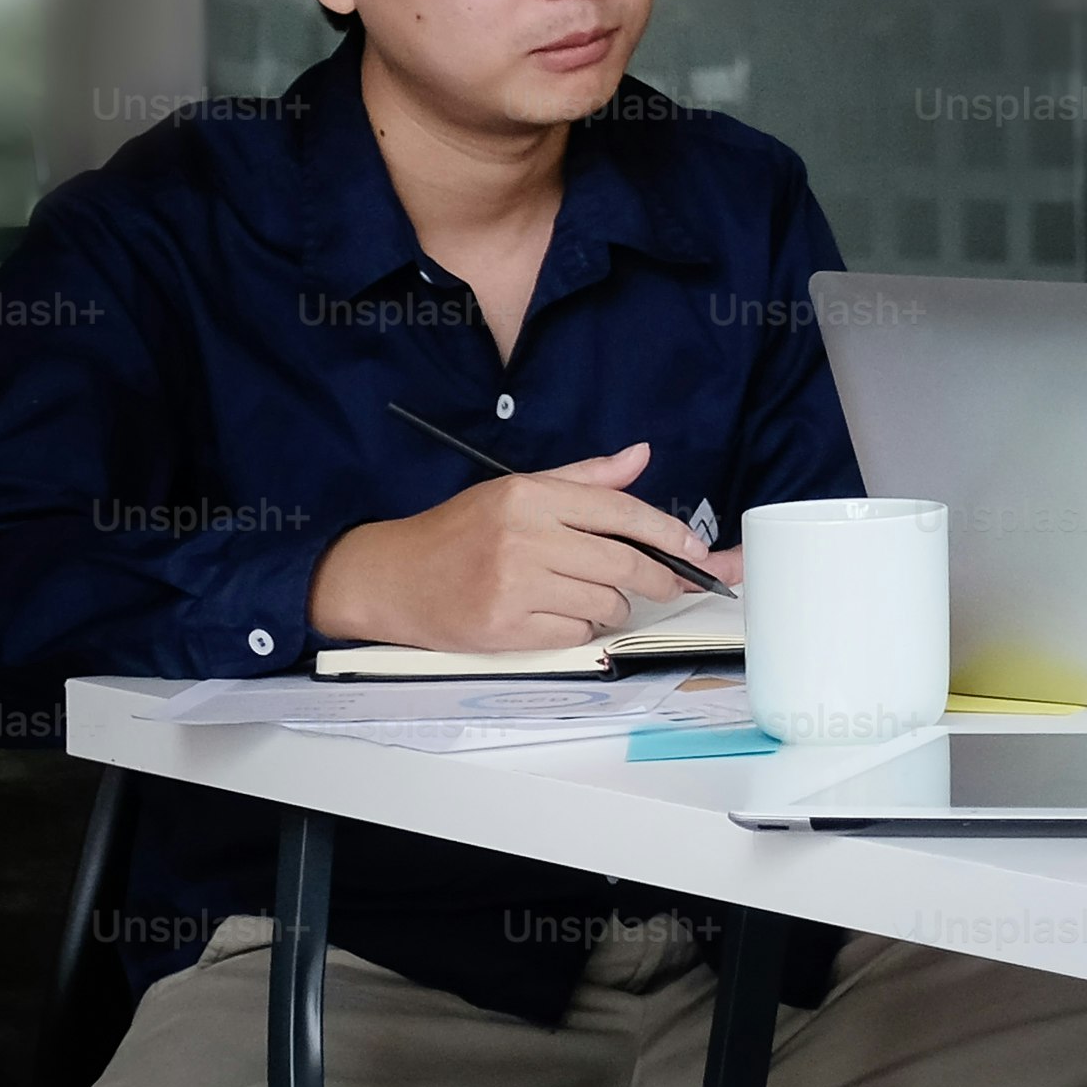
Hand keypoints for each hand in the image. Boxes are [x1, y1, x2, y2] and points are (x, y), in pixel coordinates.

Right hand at [307, 444, 709, 654]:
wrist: (390, 578)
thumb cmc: (457, 532)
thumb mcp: (515, 489)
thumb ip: (584, 477)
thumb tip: (641, 455)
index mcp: (530, 497)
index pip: (620, 511)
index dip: (668, 533)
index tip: (696, 550)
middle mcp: (524, 538)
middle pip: (623, 562)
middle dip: (660, 577)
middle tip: (671, 583)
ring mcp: (514, 586)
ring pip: (605, 601)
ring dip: (613, 603)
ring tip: (588, 593)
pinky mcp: (505, 628)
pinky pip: (576, 631)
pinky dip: (582, 626)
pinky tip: (559, 613)